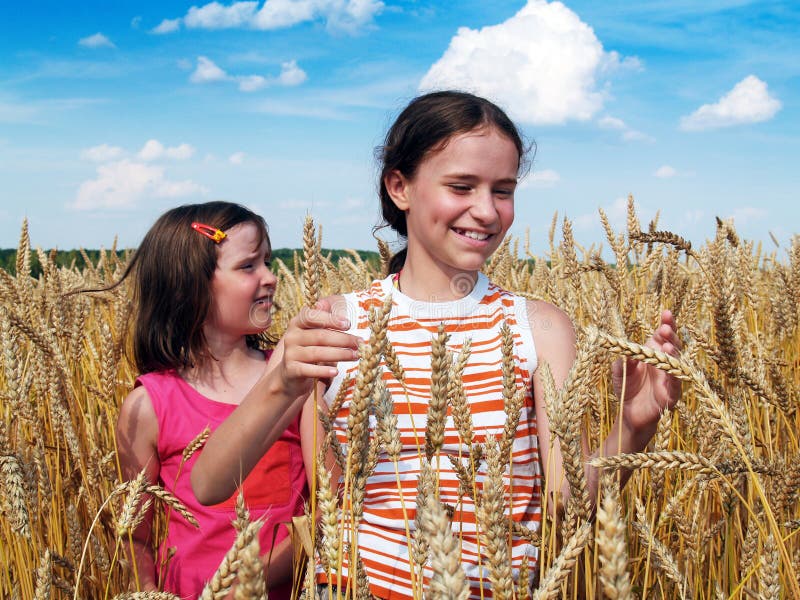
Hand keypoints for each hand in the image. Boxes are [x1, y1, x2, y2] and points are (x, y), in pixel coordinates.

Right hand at [278, 298, 360, 397]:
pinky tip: (335, 372)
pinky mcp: (291, 370)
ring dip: (339, 354)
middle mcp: (292, 336)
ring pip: (317, 353)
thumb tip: (333, 308)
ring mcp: (290, 354)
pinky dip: (323, 371)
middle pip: (320, 336)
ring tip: (355, 356)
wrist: (291, 374)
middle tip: (360, 343)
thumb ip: (324, 320)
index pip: (312, 316)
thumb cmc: (309, 349)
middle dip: (343, 339)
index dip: (331, 319)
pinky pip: (309, 370)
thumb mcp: (314, 333)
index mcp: (297, 323)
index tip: (348, 324)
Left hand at [613, 310, 682, 434]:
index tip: (666, 313)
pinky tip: (672, 366)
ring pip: (677, 362)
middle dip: (670, 335)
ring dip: (673, 353)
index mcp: (652, 352)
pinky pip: (676, 382)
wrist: (629, 413)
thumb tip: (628, 352)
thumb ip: (624, 360)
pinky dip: (675, 374)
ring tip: (666, 345)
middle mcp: (664, 362)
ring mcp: (670, 377)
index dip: (666, 324)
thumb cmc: (626, 387)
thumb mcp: (620, 370)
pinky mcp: (672, 394)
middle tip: (664, 328)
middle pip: (672, 345)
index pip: (661, 335)